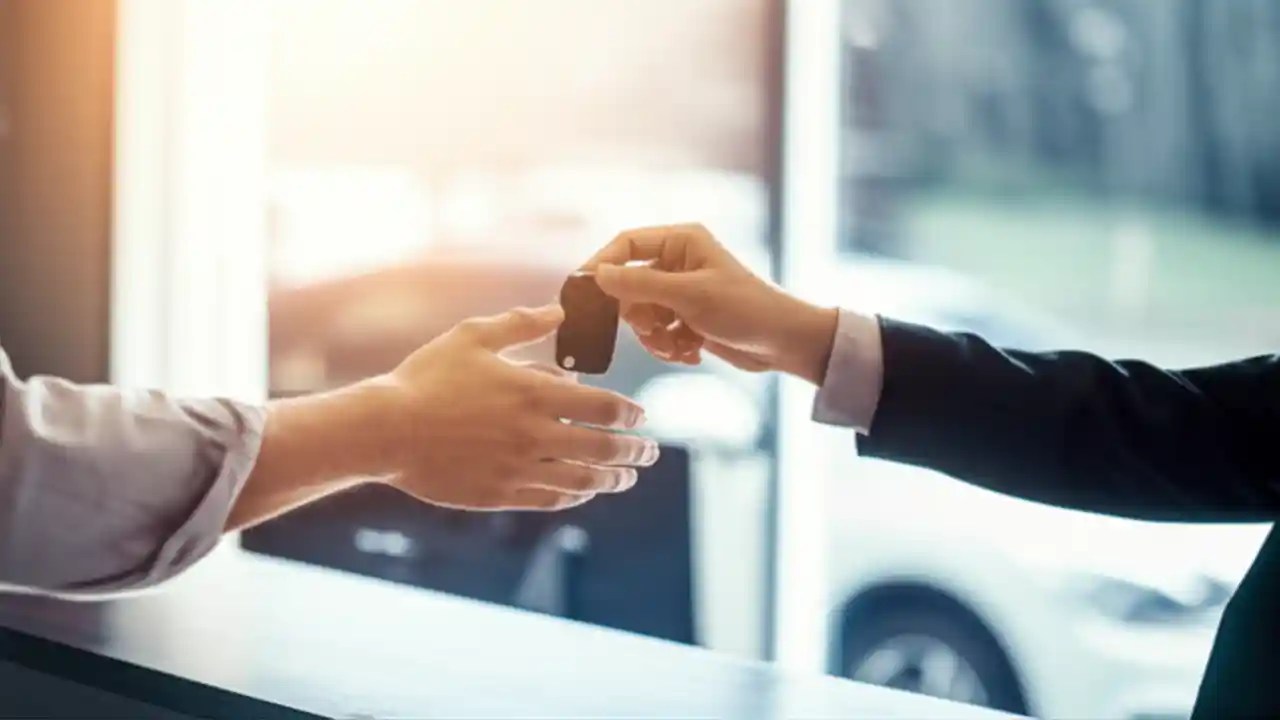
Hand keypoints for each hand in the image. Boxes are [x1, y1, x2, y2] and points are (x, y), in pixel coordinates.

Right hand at [232, 305, 658, 528]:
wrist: (385, 429)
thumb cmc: (427, 377)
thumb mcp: (474, 336)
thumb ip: (522, 324)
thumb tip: (559, 311)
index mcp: (534, 393)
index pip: (604, 407)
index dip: (631, 414)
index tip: (642, 416)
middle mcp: (534, 435)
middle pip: (604, 449)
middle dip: (635, 452)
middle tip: (649, 453)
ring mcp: (518, 470)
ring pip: (584, 481)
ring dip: (613, 480)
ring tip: (626, 477)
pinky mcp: (500, 495)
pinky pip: (551, 501)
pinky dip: (576, 497)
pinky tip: (584, 492)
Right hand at [584, 223, 838, 384]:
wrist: (784, 344)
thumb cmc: (745, 310)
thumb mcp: (689, 296)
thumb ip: (640, 285)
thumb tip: (597, 276)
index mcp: (681, 241)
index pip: (626, 244)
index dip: (602, 265)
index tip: (584, 292)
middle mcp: (679, 261)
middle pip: (629, 285)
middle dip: (638, 315)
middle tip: (653, 329)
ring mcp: (682, 291)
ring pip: (642, 314)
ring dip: (654, 336)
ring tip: (677, 346)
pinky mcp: (687, 318)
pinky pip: (658, 331)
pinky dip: (668, 346)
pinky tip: (690, 353)